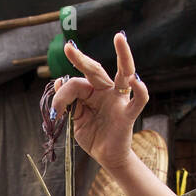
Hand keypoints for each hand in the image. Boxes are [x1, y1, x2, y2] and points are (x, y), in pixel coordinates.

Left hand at [51, 34, 147, 171]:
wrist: (106, 157)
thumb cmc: (93, 136)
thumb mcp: (76, 119)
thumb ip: (69, 101)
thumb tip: (58, 80)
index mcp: (92, 92)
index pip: (76, 84)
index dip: (63, 95)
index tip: (56, 111)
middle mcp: (107, 91)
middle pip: (95, 70)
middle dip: (81, 59)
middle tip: (68, 48)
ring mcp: (119, 100)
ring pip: (124, 73)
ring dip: (123, 55)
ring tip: (119, 38)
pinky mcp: (128, 114)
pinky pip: (139, 100)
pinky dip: (140, 90)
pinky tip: (137, 81)